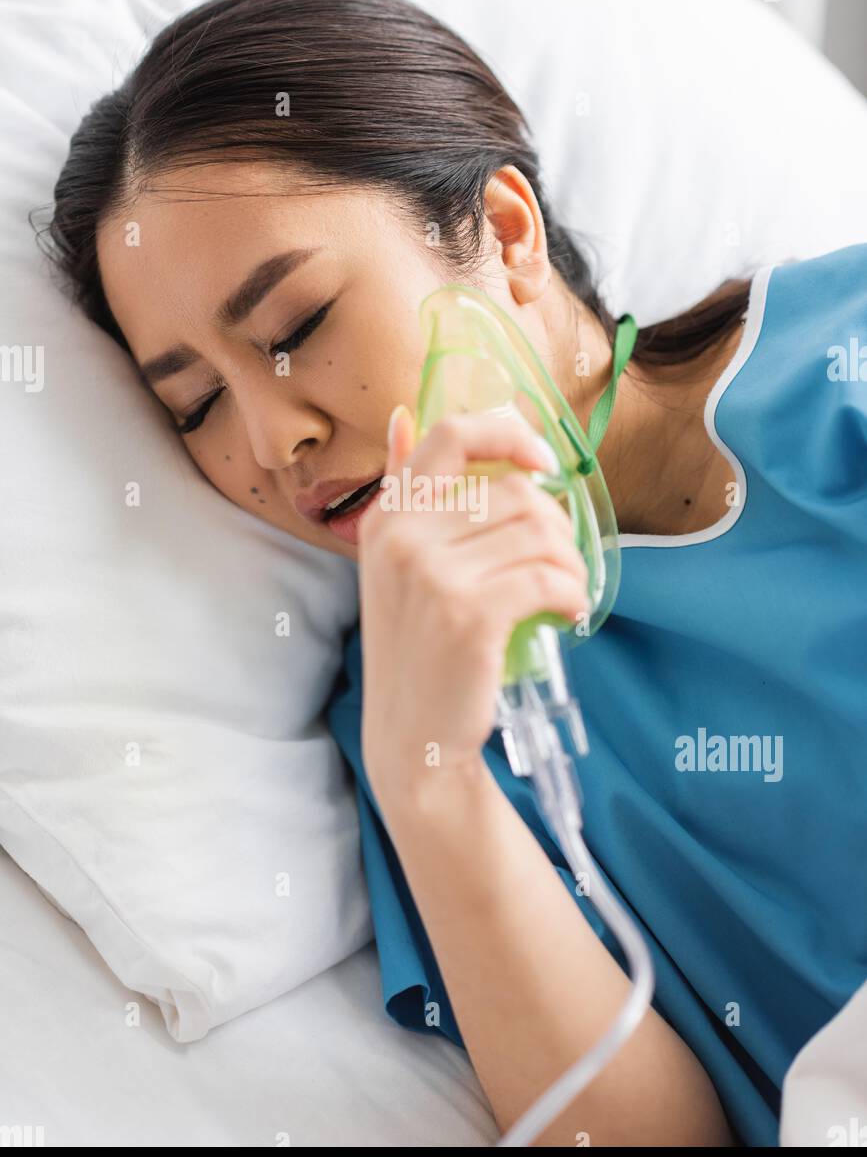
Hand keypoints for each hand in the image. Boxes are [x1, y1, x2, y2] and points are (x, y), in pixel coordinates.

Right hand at [357, 405, 588, 808]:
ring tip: (564, 590)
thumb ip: (406, 495)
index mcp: (387, 517)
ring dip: (569, 562)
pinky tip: (567, 614)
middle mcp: (403, 538)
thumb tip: (405, 417)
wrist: (413, 739)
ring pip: (539, 534)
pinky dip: (571, 595)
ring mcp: (433, 576)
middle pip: (515, 493)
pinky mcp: (469, 615)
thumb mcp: (394, 566)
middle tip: (561, 563)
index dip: (507, 434)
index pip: (450, 435)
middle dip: (556, 526)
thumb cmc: (418, 649)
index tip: (541, 464)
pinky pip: (548, 578)